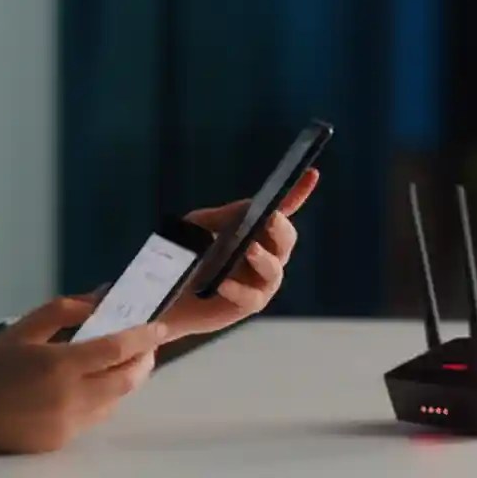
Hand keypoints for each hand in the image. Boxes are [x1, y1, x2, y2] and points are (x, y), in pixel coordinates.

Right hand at [0, 295, 168, 461]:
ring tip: (121, 361)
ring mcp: (70, 424)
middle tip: (147, 345)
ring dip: (126, 380)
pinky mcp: (64, 442)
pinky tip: (92, 385)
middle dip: (144, 360)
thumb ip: (60, 312)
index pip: (117, 349)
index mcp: (59, 365)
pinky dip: (104, 398)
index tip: (158, 326)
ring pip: (116, 400)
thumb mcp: (19, 331)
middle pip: (127, 379)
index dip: (143, 336)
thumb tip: (97, 300)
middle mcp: (71, 398)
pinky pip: (97, 417)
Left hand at [159, 168, 319, 340]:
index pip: (282, 211)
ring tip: (250, 250)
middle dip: (280, 228)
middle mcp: (265, 255)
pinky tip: (224, 284)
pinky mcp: (247, 305)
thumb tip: (250, 206)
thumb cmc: (185, 255)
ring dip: (264, 258)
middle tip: (271, 218)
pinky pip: (250, 297)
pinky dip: (238, 289)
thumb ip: (224, 217)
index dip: (298, 193)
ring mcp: (259, 281)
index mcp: (256, 231)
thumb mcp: (198, 227)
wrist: (165, 295)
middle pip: (285, 240)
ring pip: (274, 269)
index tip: (311, 173)